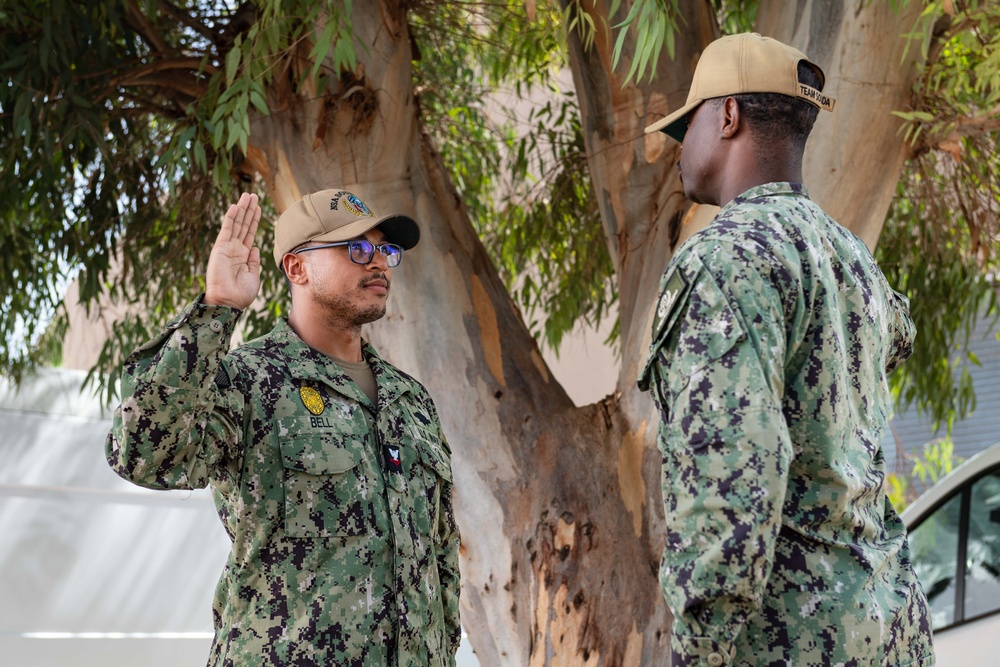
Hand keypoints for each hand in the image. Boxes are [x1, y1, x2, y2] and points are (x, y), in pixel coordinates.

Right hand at [204, 192, 261, 308]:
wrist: (228, 301)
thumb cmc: (241, 294)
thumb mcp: (253, 276)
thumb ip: (254, 261)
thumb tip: (255, 248)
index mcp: (243, 256)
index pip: (250, 233)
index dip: (254, 220)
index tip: (258, 207)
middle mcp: (235, 249)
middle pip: (243, 225)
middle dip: (249, 210)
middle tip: (253, 195)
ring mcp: (227, 247)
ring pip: (236, 224)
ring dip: (242, 209)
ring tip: (247, 195)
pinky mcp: (220, 248)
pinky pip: (227, 230)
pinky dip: (231, 218)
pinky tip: (235, 206)